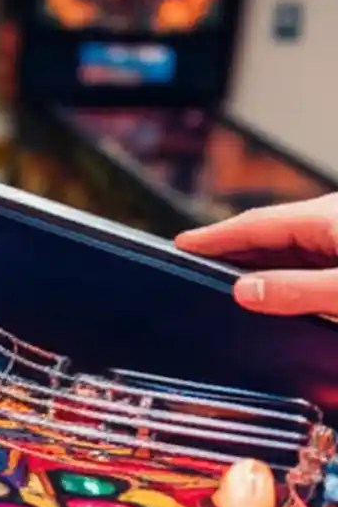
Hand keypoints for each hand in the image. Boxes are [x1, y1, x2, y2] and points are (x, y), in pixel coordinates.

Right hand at [175, 194, 337, 315]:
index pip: (256, 223)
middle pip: (270, 234)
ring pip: (292, 249)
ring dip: (260, 266)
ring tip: (227, 282)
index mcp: (327, 215)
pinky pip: (312, 262)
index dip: (215, 235)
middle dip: (232, 250)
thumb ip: (294, 290)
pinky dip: (286, 274)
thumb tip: (244, 291)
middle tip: (195, 266)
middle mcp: (333, 219)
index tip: (183, 244)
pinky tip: (277, 292)